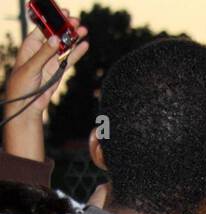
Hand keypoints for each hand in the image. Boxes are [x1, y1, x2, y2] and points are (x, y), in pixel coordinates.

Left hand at [3, 20, 87, 159]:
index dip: (54, 21)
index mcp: (30, 46)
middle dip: (66, 27)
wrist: (26, 106)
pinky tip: (84, 45)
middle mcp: (41, 51)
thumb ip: (44, 53)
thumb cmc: (21, 86)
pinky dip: (77, 52)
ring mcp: (50, 60)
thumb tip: (55, 38)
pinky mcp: (58, 71)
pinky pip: (69, 59)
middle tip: (76, 21)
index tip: (63, 14)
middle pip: (56, 35)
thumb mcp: (31, 67)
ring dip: (73, 38)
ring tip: (83, 30)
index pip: (43, 28)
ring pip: (64, 46)